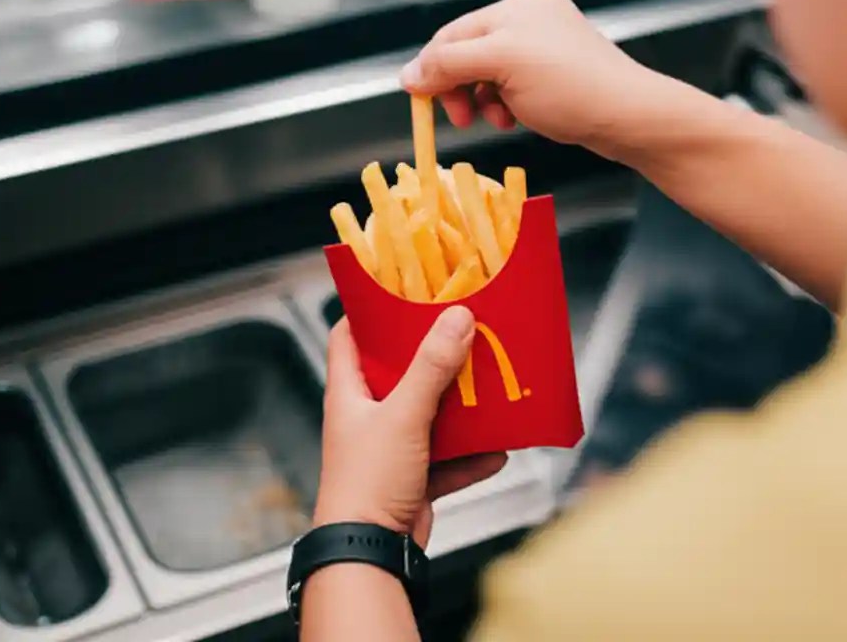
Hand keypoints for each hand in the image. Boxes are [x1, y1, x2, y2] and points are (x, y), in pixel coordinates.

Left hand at [314, 307, 507, 546]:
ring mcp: (389, 449)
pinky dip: (471, 457)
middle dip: (433, 357)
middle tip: (463, 335)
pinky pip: (447, 460)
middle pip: (399, 374)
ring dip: (459, 407)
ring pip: (429, 416)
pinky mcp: (412, 479)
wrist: (370, 551)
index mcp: (349, 394)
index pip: (349, 337)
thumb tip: (455, 319)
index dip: (371, 312)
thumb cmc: (367, 483)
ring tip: (489, 387)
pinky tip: (497, 450)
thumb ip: (431, 367)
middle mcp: (366, 418)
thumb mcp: (404, 414)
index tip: (403, 293)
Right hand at [399, 0, 675, 159]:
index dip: (432, 69)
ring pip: (492, 73)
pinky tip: (515, 118)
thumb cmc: (570, 89)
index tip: (421, 102)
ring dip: (482, 99)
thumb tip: (408, 76)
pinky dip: (506, 103)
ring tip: (496, 120)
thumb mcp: (500, 67)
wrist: (629, 117)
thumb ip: (449, 65)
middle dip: (460, 87)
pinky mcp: (560, 74)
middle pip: (471, 53)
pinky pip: (515, 85)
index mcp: (517, 7)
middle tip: (461, 119)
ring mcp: (548, 46)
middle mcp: (532, 19)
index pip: (453, 35)